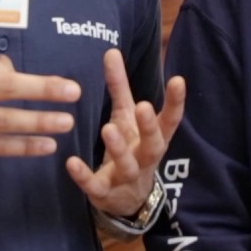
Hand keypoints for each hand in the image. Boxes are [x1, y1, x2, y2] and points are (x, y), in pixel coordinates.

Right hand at [0, 53, 81, 167]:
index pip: (1, 75)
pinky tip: (44, 146)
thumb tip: (12, 69)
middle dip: (42, 93)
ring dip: (37, 123)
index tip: (64, 84)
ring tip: (65, 123)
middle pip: (5, 94)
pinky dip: (22, 147)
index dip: (35, 81)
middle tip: (73, 95)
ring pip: (4, 124)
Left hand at [65, 48, 186, 217]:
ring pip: (127, 165)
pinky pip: (96, 185)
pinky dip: (84, 176)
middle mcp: (145, 157)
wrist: (126, 199)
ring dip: (119, 149)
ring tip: (108, 129)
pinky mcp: (105, 193)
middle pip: (153, 144)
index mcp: (154, 137)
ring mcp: (127, 178)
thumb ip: (120, 86)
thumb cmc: (130, 147)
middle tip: (144, 107)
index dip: (175, 102)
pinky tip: (71, 163)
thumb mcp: (126, 116)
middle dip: (149, 127)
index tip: (178, 80)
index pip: (170, 120)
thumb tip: (111, 50)